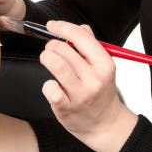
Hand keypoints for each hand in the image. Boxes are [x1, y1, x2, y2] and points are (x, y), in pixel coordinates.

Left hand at [39, 20, 137, 151]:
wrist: (105, 125)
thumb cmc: (101, 93)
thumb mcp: (103, 68)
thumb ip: (92, 46)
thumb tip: (81, 28)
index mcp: (105, 65)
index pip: (81, 37)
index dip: (62, 27)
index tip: (52, 25)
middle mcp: (94, 79)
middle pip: (64, 49)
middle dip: (52, 45)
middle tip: (51, 49)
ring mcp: (80, 94)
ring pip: (56, 65)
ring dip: (47, 58)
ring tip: (48, 60)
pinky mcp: (66, 108)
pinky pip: (49, 88)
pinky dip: (47, 84)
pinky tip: (53, 85)